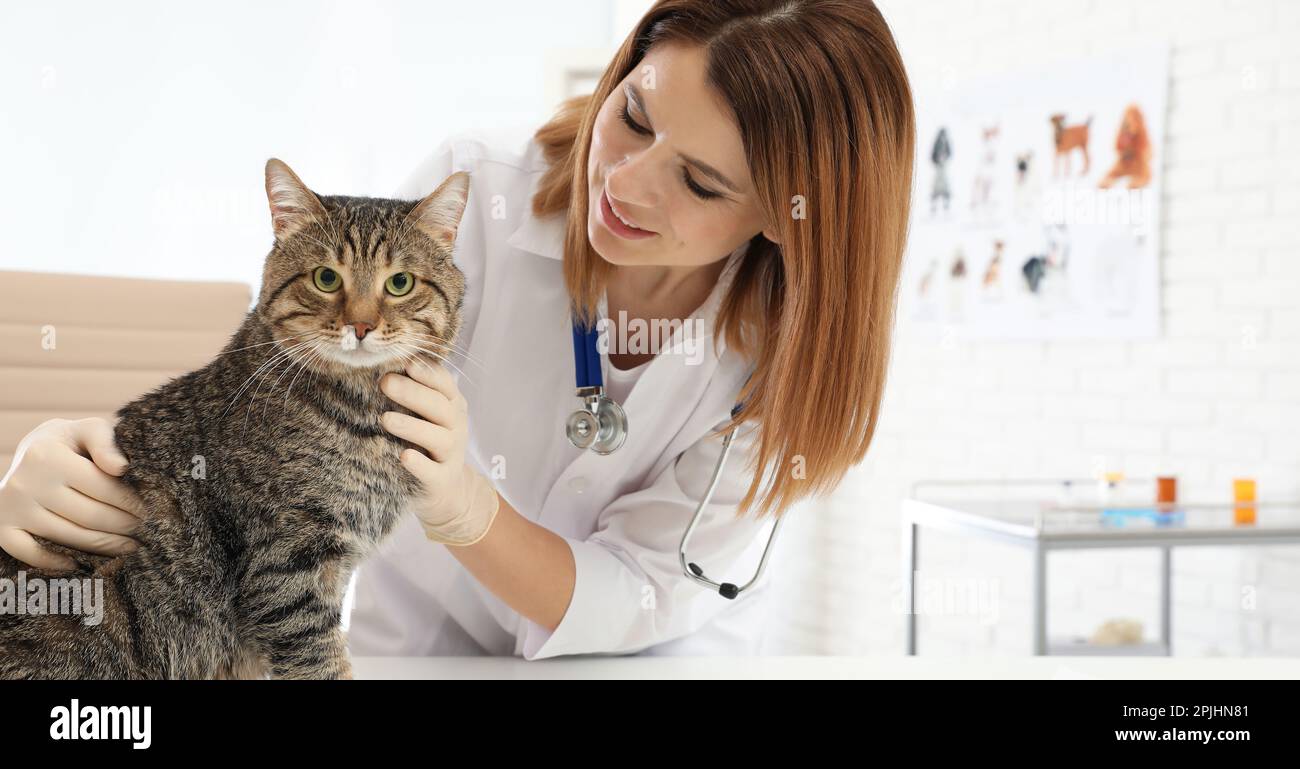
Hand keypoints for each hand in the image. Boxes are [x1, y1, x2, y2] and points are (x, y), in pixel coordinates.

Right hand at [0, 418, 144, 569]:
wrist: (28, 454)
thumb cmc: (69, 443)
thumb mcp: (87, 430)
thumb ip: (105, 442)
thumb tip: (122, 468)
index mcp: (48, 456)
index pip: (103, 488)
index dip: (133, 503)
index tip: (153, 512)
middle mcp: (25, 483)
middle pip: (89, 516)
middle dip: (124, 527)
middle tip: (147, 532)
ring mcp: (11, 508)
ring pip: (69, 537)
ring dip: (104, 546)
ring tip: (130, 547)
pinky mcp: (2, 528)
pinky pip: (31, 553)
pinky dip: (56, 562)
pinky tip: (81, 563)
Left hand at [379, 362, 499, 545]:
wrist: (444, 489)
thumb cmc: (426, 441)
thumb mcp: (427, 413)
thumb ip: (414, 391)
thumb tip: (382, 364)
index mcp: (452, 405)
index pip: (444, 384)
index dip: (427, 372)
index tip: (405, 362)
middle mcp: (456, 427)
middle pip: (440, 407)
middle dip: (413, 393)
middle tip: (385, 383)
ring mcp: (451, 454)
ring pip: (437, 438)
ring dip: (412, 427)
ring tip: (386, 420)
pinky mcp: (442, 480)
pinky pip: (432, 472)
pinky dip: (420, 465)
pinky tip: (404, 456)